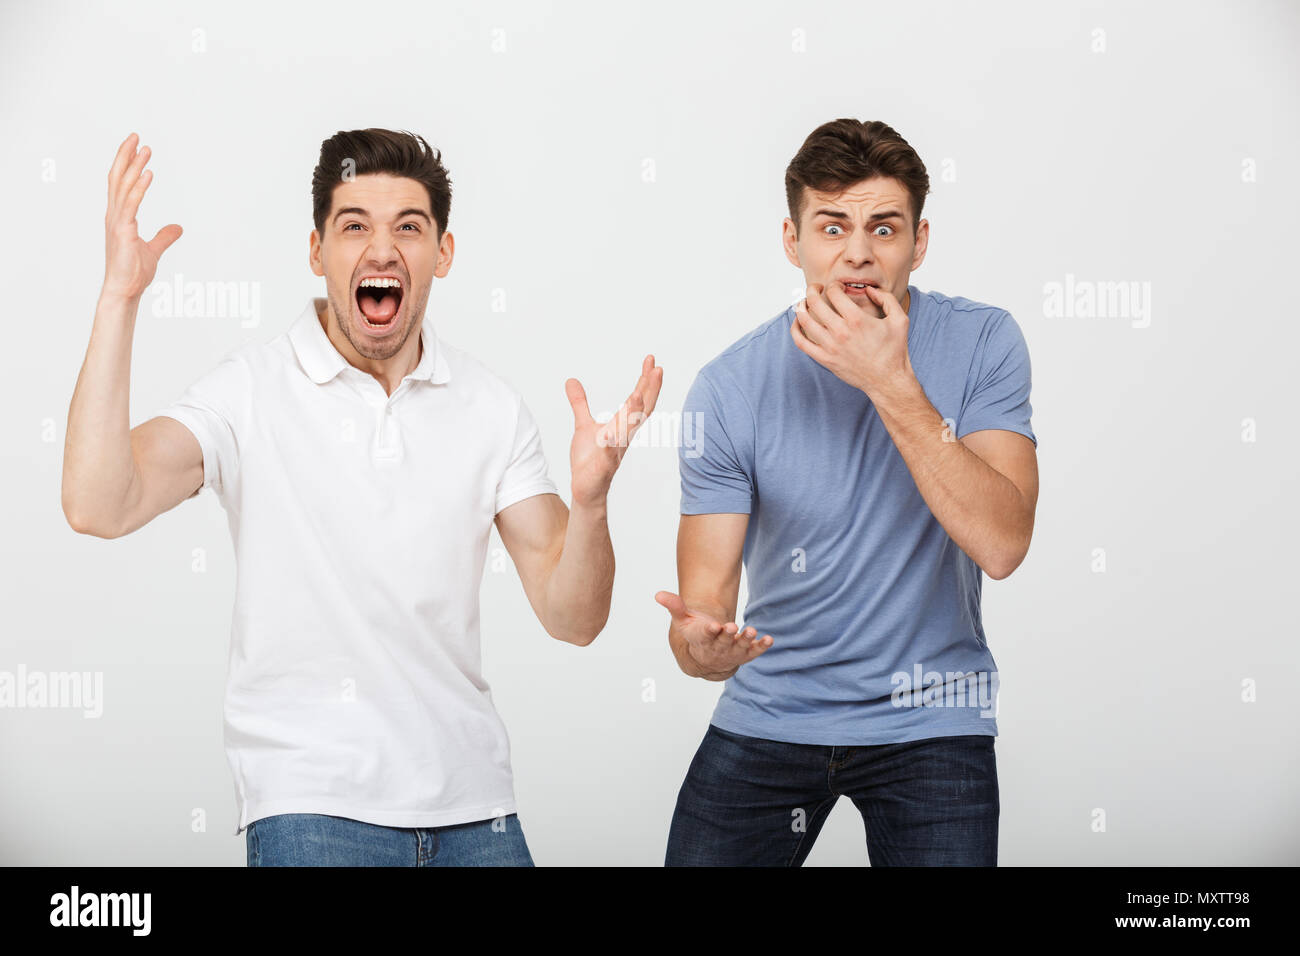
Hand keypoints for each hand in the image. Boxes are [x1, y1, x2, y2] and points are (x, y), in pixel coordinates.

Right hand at [103, 133, 182, 302]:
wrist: (124, 290)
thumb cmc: (133, 272)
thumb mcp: (153, 250)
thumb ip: (165, 236)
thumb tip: (178, 227)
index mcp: (119, 217)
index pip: (119, 184)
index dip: (126, 164)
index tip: (135, 147)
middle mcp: (114, 215)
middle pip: (118, 179)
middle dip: (126, 156)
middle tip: (137, 136)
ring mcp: (117, 222)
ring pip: (124, 187)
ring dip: (134, 166)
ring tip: (146, 150)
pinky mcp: (123, 230)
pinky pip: (131, 204)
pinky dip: (139, 187)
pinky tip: (148, 174)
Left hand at [566, 355, 662, 507]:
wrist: (586, 488)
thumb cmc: (589, 459)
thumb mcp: (583, 425)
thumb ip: (580, 403)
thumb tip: (571, 380)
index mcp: (622, 426)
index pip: (639, 399)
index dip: (646, 380)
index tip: (651, 360)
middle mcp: (624, 436)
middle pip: (641, 410)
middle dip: (649, 390)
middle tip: (657, 368)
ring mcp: (616, 450)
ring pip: (627, 430)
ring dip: (633, 414)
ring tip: (637, 395)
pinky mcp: (603, 464)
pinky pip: (608, 453)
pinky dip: (610, 444)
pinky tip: (609, 434)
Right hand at [654, 590, 771, 679]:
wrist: (705, 657)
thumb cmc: (694, 632)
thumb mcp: (682, 619)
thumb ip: (674, 606)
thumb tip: (658, 594)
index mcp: (701, 639)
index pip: (704, 636)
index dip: (709, 631)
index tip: (713, 626)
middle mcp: (717, 648)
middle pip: (723, 642)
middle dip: (728, 636)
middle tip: (732, 627)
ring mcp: (731, 652)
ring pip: (739, 648)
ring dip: (746, 641)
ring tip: (751, 631)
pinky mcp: (744, 654)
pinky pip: (754, 652)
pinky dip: (761, 647)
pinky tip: (769, 639)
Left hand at [790, 282, 913, 397]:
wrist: (887, 380)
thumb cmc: (894, 351)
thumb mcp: (899, 320)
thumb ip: (886, 299)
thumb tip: (869, 290)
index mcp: (857, 320)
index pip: (833, 293)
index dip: (833, 285)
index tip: (836, 287)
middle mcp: (840, 332)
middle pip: (814, 302)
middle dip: (812, 290)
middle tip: (816, 288)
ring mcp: (830, 347)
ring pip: (804, 320)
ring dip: (801, 306)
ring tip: (804, 301)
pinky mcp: (824, 359)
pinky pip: (801, 342)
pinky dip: (795, 329)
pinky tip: (797, 322)